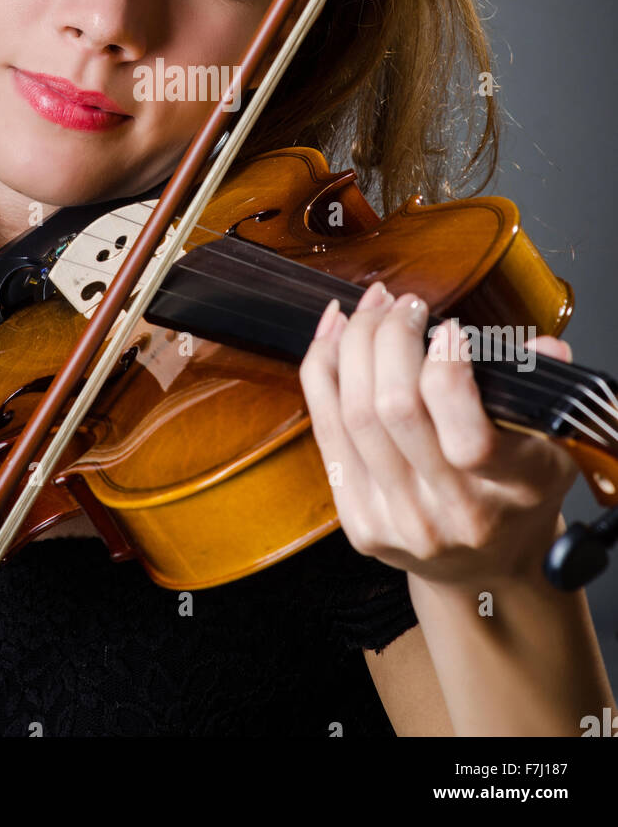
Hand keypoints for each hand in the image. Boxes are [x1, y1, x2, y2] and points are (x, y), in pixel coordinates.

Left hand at [299, 281, 578, 586]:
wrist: (487, 568)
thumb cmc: (518, 494)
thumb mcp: (550, 443)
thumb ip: (538, 390)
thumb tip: (540, 347)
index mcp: (513, 491)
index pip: (468, 436)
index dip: (448, 370)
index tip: (450, 330)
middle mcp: (451, 513)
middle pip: (395, 408)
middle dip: (390, 336)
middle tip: (404, 304)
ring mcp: (398, 521)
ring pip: (352, 414)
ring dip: (354, 343)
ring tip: (373, 308)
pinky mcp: (358, 521)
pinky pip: (325, 430)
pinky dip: (322, 370)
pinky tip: (333, 334)